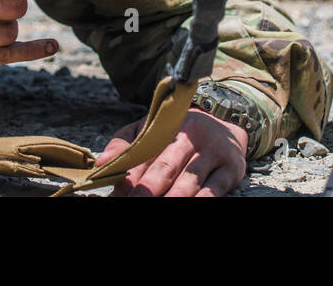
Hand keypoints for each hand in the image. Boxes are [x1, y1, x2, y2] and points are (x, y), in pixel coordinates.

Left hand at [95, 109, 247, 196]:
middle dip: (147, 189)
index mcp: (168, 125)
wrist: (228, 125)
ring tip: (160, 207)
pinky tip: (190, 205)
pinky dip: (202, 200)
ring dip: (174, 197)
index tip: (116, 191)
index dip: (129, 175)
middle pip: (166, 166)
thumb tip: (101, 163)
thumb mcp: (153, 128)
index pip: (145, 152)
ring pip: (190, 179)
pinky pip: (215, 189)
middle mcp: (191, 137)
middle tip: (133, 202)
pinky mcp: (231, 170)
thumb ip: (126, 143)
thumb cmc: (181, 133)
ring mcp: (213, 153)